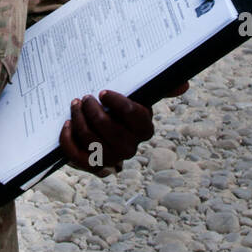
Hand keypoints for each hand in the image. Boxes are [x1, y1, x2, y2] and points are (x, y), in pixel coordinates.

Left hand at [59, 82, 188, 176]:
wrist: (104, 131)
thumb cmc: (121, 110)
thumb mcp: (140, 97)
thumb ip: (161, 88)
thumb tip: (184, 85)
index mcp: (144, 130)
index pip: (134, 115)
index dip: (117, 103)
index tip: (103, 92)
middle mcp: (130, 148)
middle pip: (109, 129)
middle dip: (93, 111)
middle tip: (84, 98)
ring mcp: (111, 159)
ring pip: (92, 141)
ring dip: (79, 121)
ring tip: (75, 106)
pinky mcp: (92, 166)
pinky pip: (77, 156)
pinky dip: (69, 140)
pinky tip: (67, 125)